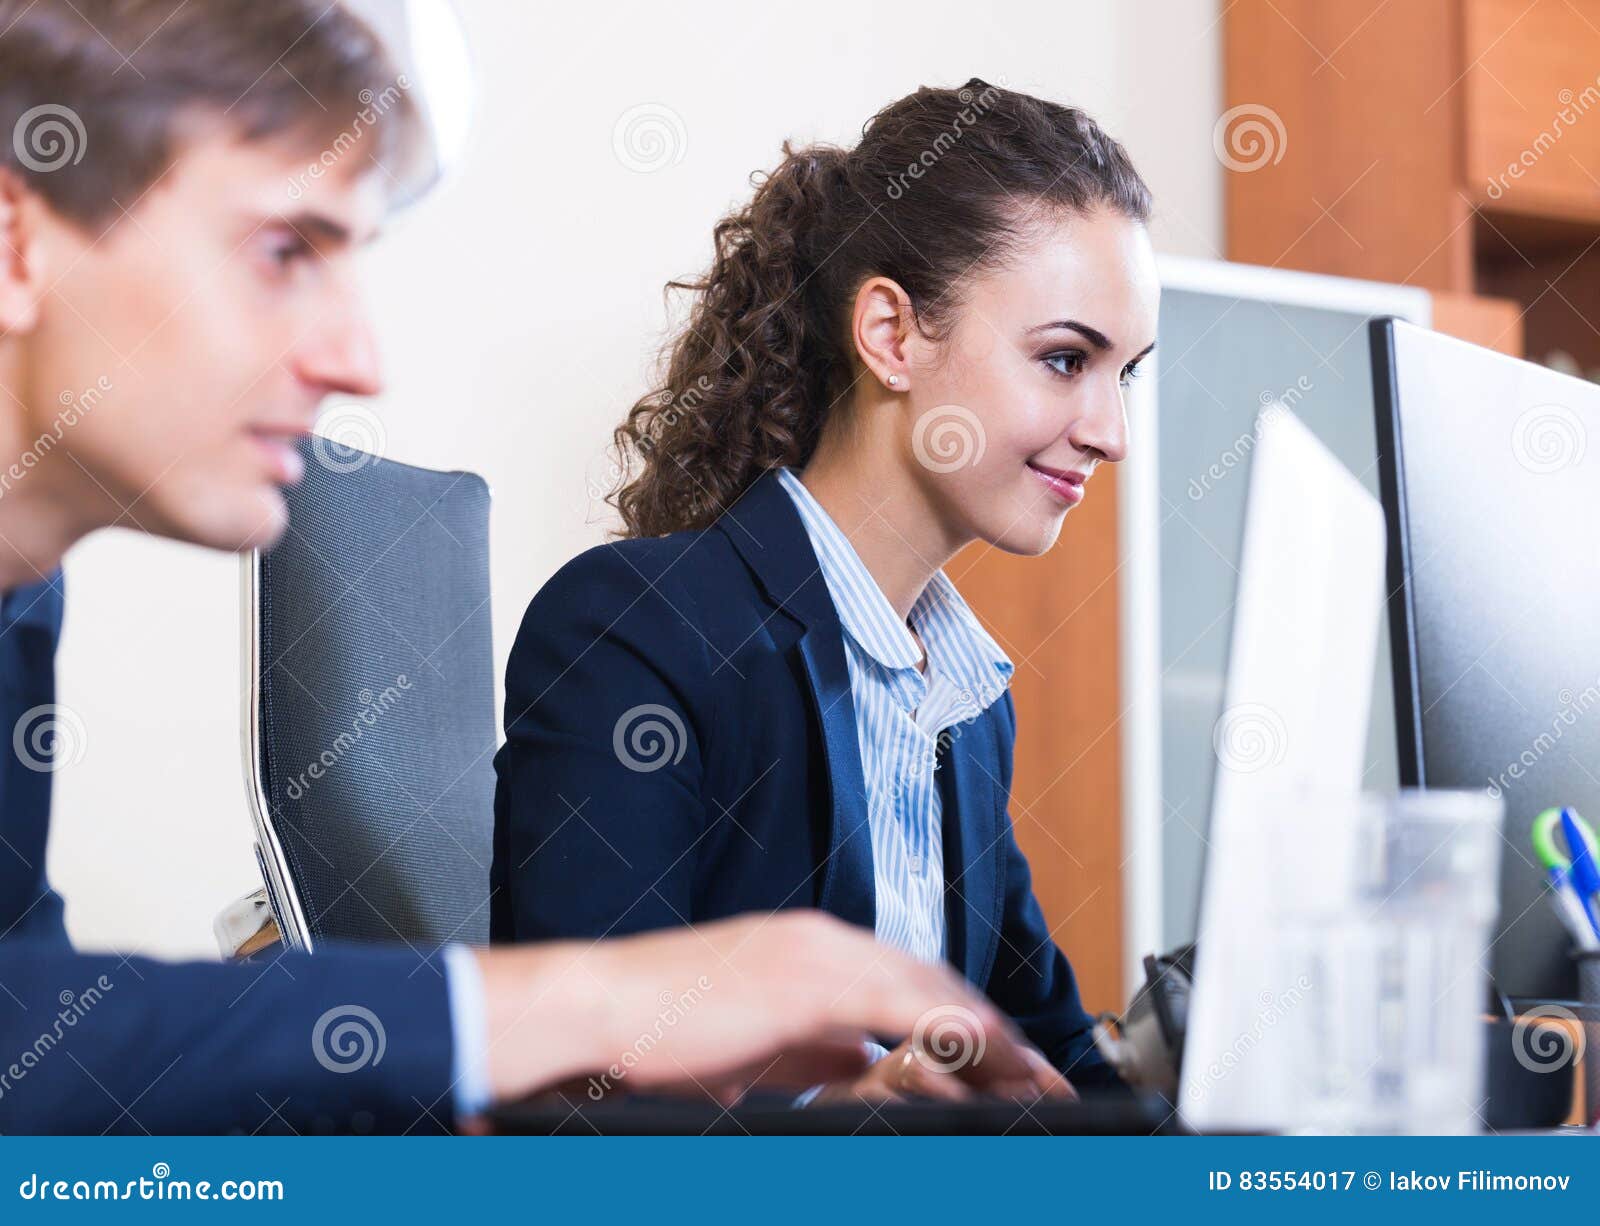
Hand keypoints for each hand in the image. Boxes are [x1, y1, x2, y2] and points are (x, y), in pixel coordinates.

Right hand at [470, 911, 1039, 1107]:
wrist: (604, 1009)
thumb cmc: (664, 1029)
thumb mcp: (760, 1046)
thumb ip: (817, 1053)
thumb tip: (864, 1070)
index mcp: (812, 952)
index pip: (911, 984)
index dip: (965, 1023)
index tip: (1005, 1061)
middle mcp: (824, 942)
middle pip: (933, 983)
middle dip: (992, 1031)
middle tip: (1039, 1074)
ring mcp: (816, 955)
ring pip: (927, 991)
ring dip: (985, 1036)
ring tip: (1031, 1077)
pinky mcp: (803, 981)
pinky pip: (894, 1007)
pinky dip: (944, 1031)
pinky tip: (979, 1057)